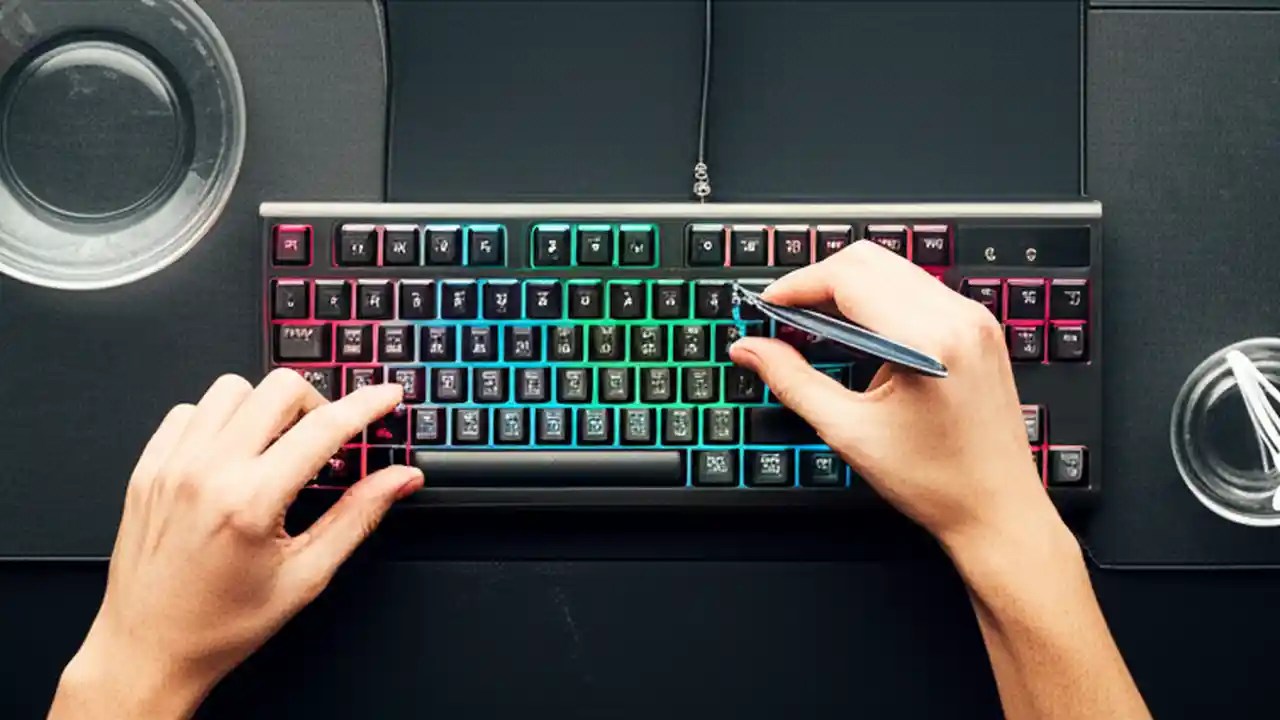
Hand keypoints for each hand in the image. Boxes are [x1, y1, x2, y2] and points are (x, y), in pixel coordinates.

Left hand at [50, 370, 422, 718]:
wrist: (148, 649)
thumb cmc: (222, 624)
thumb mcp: (306, 575)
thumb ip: (358, 516)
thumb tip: (400, 479)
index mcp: (251, 502)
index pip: (324, 427)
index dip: (366, 404)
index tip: (386, 395)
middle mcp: (207, 473)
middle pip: (279, 388)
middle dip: (316, 404)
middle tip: (324, 439)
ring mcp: (171, 465)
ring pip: (232, 389)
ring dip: (265, 408)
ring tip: (275, 447)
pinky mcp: (147, 468)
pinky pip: (189, 411)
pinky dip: (220, 421)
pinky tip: (232, 455)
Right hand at [729, 241, 1063, 551]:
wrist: (997, 510)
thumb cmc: (937, 481)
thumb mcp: (850, 431)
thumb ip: (793, 381)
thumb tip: (751, 349)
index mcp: (929, 339)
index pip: (848, 277)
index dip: (798, 284)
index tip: (768, 304)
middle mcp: (958, 317)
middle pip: (869, 260)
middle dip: (818, 280)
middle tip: (786, 314)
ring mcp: (974, 318)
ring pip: (893, 268)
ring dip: (847, 287)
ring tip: (815, 326)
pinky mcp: (978, 328)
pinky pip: (917, 288)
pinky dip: (877, 299)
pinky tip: (856, 334)